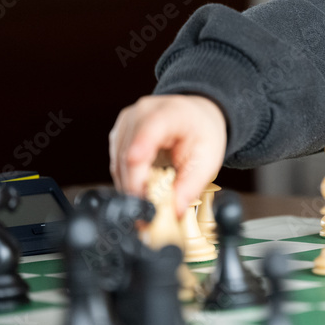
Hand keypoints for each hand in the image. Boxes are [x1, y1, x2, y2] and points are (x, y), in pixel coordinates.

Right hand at [109, 94, 226, 216]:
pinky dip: (130, 181)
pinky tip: (146, 185)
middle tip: (154, 211)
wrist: (196, 117)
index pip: (149, 130)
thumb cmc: (202, 134)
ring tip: (154, 197)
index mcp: (170, 113)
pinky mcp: (118, 136)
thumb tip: (174, 212)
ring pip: (119, 165)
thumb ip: (190, 187)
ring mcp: (126, 124)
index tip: (139, 180)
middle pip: (129, 156)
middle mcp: (141, 113)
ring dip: (134, 187)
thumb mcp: (207, 160)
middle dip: (139, 188)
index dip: (140, 152)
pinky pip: (117, 165)